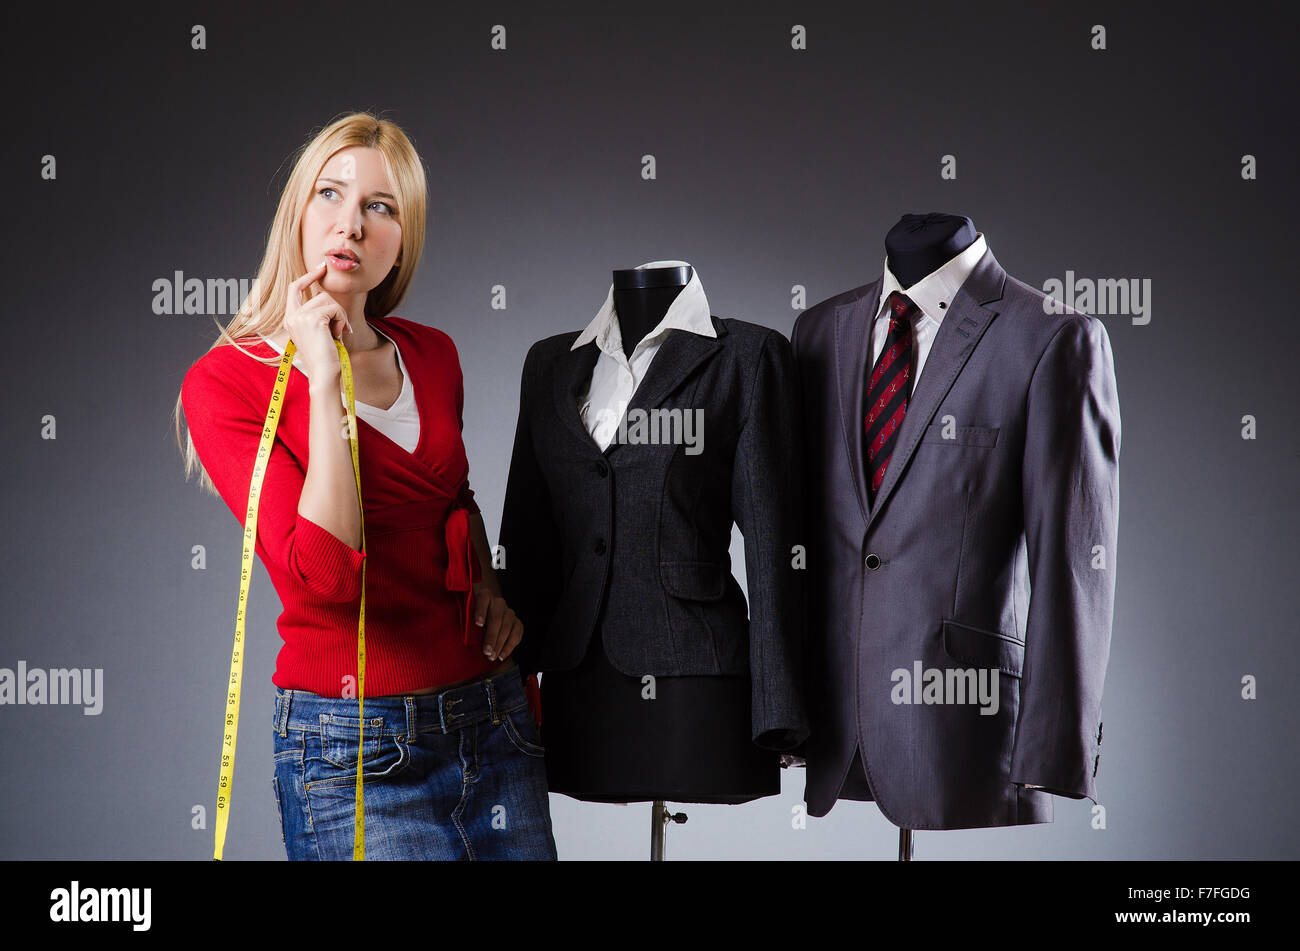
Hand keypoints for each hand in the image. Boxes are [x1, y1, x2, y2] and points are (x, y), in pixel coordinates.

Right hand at [283, 261, 352, 379]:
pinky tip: (338, 336)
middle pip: (321, 295)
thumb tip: (327, 296)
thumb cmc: (326, 357)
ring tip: (336, 336)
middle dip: (336, 310)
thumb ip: (318, 315)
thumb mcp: (319, 332)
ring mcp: (300, 317)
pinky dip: (342, 321)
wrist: (324, 374)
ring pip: (329, 301)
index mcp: (291, 319)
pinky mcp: (312, 319)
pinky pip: (335, 309)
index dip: (309, 276)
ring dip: (340, 317)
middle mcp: (292, 316)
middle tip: (340, 329)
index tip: (322, 267)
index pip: (295, 288)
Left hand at [471, 584, 522, 661]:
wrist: (488, 617)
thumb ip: (466, 623)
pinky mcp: (517, 623)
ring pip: (507, 627)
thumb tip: (462, 639)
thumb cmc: (473, 620)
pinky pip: (516, 634)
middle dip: (491, 636)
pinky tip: (502, 655)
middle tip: (486, 651)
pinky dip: (509, 646)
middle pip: (496, 618)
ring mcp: (509, 612)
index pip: (483, 599)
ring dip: (499, 644)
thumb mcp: (467, 617)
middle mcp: (498, 603)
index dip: (481, 611)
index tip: (478, 624)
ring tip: (492, 656)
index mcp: (485, 596)